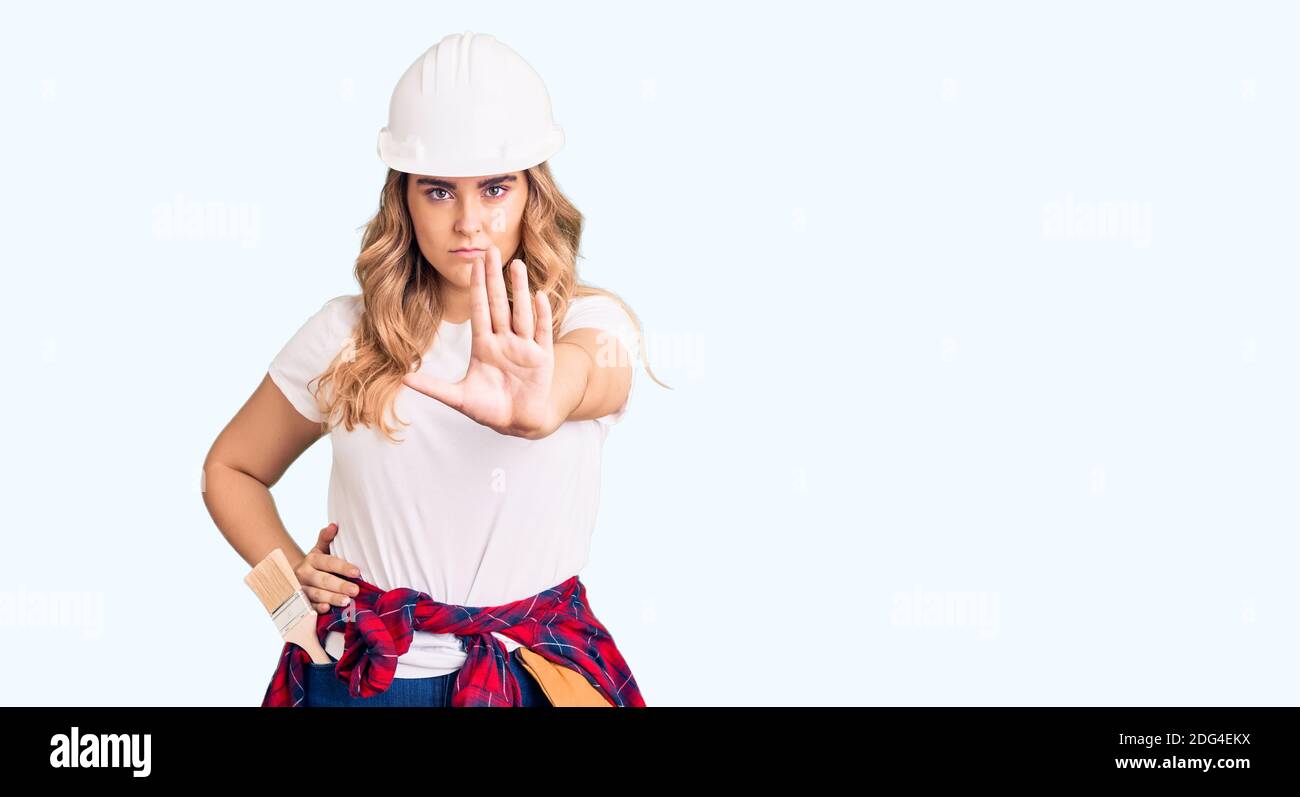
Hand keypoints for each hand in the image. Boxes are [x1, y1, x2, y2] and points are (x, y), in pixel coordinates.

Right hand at [293, 522, 361, 613]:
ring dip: (331, 598)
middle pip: (323, 580)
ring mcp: (302, 588)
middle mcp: (304, 573)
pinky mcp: (300, 602)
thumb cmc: (317, 562)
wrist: (297, 576)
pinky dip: (317, 608)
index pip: (328, 562)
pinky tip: (327, 608)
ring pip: (316, 594)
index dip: (342, 567)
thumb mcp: (321, 549)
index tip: (357, 572)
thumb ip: (327, 538)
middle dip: (340, 585)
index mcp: (312, 559)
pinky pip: (308, 605)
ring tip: (346, 601)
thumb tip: (334, 525)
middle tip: (355, 590)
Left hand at [401, 244, 554, 437]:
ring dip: (519, 289)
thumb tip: (403, 379)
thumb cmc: (489, 410)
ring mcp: (524, 347)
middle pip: (500, 303)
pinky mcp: (542, 358)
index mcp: (484, 346)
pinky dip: (541, 314)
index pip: (480, 310)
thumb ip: (434, 388)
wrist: (519, 424)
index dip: (477, 288)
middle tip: (492, 250)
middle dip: (495, 278)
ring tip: (516, 265)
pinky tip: (538, 295)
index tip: (474, 264)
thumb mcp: (459, 399)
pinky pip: (542, 332)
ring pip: (521, 312)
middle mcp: (504, 341)